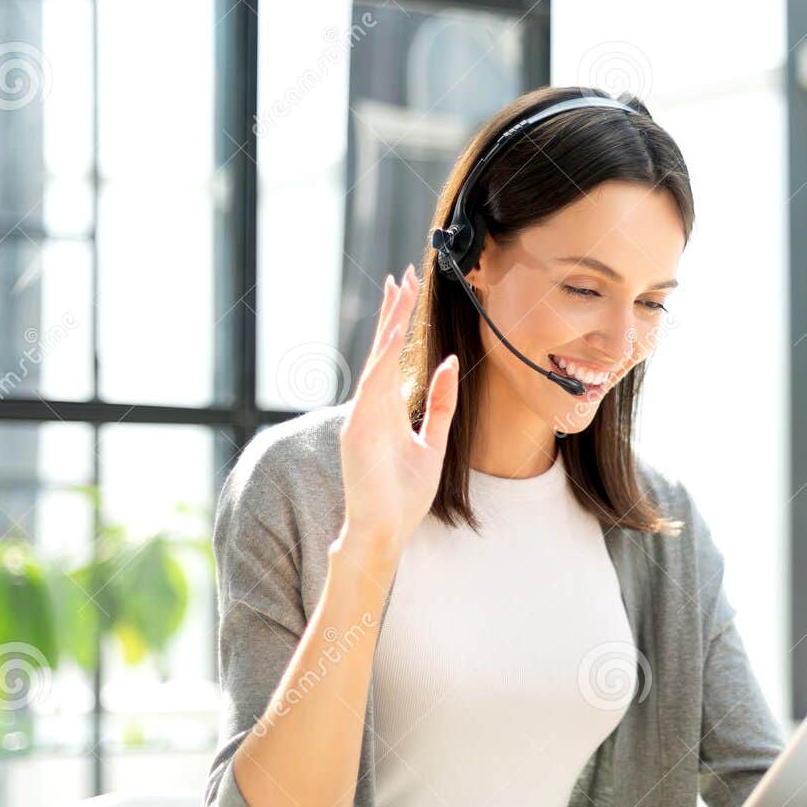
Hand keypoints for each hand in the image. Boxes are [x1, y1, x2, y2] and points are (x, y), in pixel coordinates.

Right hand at [336, 264, 458, 561]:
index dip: (401, 325)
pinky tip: (394, 336)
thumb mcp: (432, 441)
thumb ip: (439, 404)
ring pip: (377, 361)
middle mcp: (370, 408)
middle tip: (402, 275)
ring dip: (389, 327)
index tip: (408, 291)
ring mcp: (361, 417)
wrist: (385, 530)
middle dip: (393, 314)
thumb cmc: (404, 494)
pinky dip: (383, 360)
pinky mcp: (358, 430)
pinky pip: (373, 387)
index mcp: (386, 410)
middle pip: (383, 351)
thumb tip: (448, 363)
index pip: (394, 358)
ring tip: (398, 291)